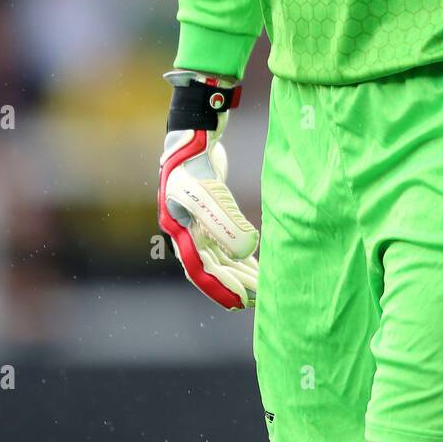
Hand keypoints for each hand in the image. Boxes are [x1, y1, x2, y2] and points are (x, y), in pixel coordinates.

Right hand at [157, 69, 259, 310]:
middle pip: (213, 267)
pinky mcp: (211, 216)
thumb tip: (246, 252)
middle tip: (259, 301)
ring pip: (220, 258)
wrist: (192, 139)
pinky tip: (255, 266)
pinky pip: (225, 243)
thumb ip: (225, 223)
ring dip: (239, 272)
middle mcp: (187, 233)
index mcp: (181, 232)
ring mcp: (198, 225)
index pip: (202, 269)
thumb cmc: (196, 165)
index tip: (243, 302)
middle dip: (234, 285)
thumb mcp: (209, 194)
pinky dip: (240, 256)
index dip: (221, 287)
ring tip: (261, 288)